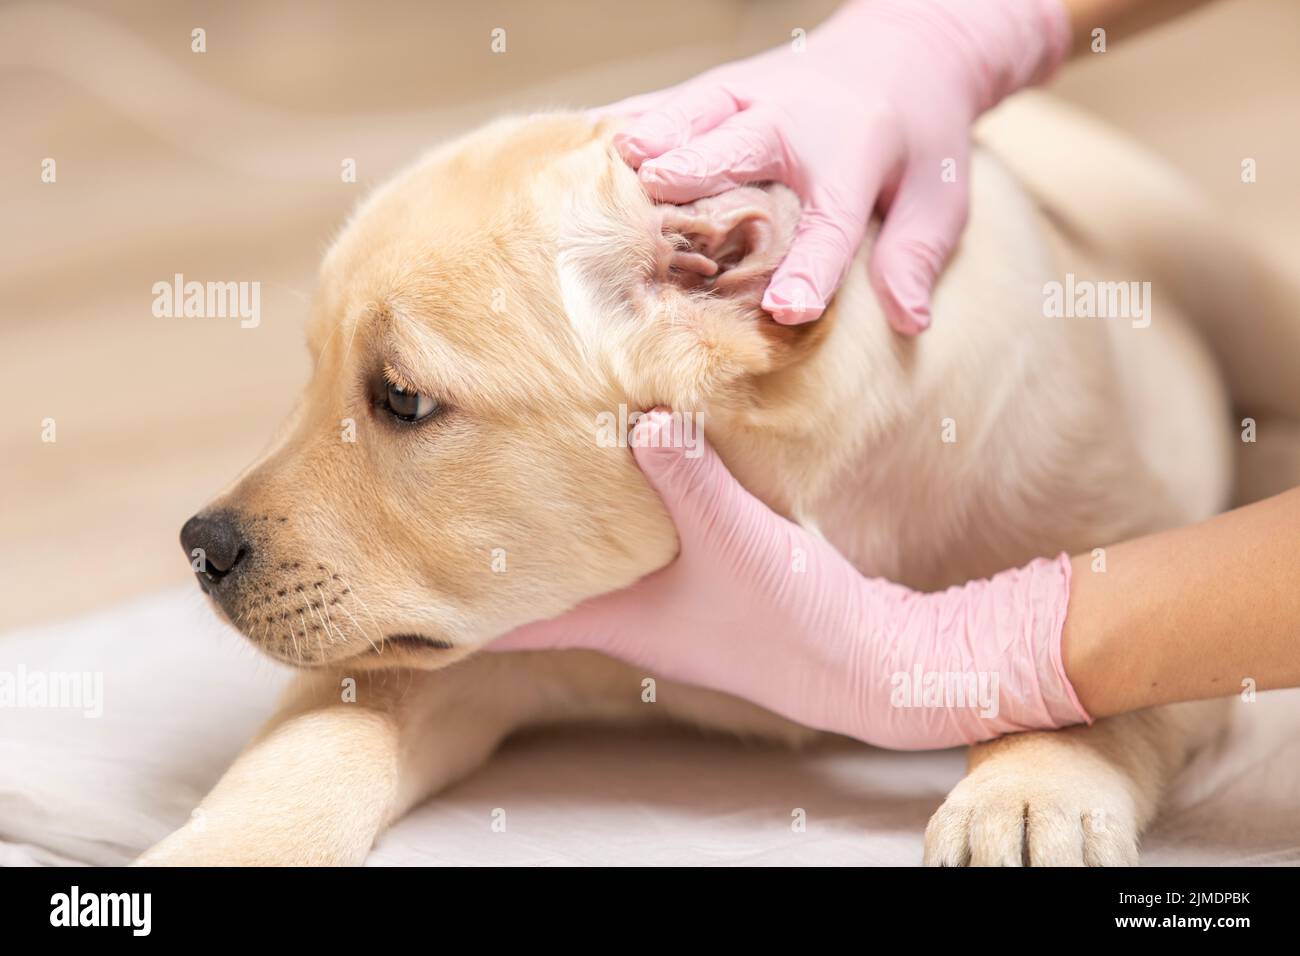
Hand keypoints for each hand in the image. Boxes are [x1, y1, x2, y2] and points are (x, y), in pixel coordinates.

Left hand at [490, 411, 1087, 749]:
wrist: (868, 661)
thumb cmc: (795, 622)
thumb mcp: (736, 539)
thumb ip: (687, 475)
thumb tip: (639, 414)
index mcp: (611, 616)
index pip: (502, 615)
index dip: (440, 596)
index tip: (384, 564)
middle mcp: (622, 611)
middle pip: (530, 576)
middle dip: (488, 535)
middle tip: (436, 480)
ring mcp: (658, 598)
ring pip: (579, 555)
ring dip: (550, 517)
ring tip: (510, 457)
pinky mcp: (697, 578)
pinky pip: (632, 538)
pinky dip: (614, 505)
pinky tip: (622, 459)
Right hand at [603, 0, 1070, 330]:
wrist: (902, 49)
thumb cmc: (918, 140)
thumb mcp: (941, 198)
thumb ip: (916, 255)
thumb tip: (911, 320)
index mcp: (856, 150)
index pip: (830, 219)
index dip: (810, 267)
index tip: (788, 310)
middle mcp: (795, 116)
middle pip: (737, 148)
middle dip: (696, 175)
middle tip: (649, 206)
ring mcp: (749, 94)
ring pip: (688, 115)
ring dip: (648, 143)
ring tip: (600, 173)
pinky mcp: (717, 88)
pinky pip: (660, 103)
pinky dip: (620, 124)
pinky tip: (575, 148)